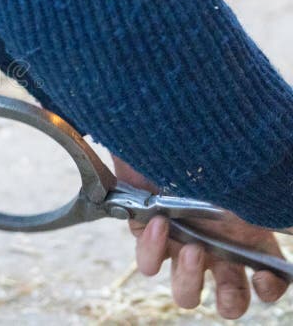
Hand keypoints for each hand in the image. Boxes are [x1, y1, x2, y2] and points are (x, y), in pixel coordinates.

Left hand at [112, 156, 288, 318]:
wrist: (157, 123)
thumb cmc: (207, 144)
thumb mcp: (240, 172)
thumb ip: (262, 197)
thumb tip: (283, 214)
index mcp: (247, 235)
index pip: (267, 277)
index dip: (269, 288)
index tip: (262, 278)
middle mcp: (216, 246)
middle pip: (230, 298)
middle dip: (229, 301)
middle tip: (222, 279)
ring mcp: (180, 243)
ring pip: (186, 293)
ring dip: (190, 280)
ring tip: (190, 248)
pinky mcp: (146, 234)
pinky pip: (149, 263)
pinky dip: (153, 250)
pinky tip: (158, 221)